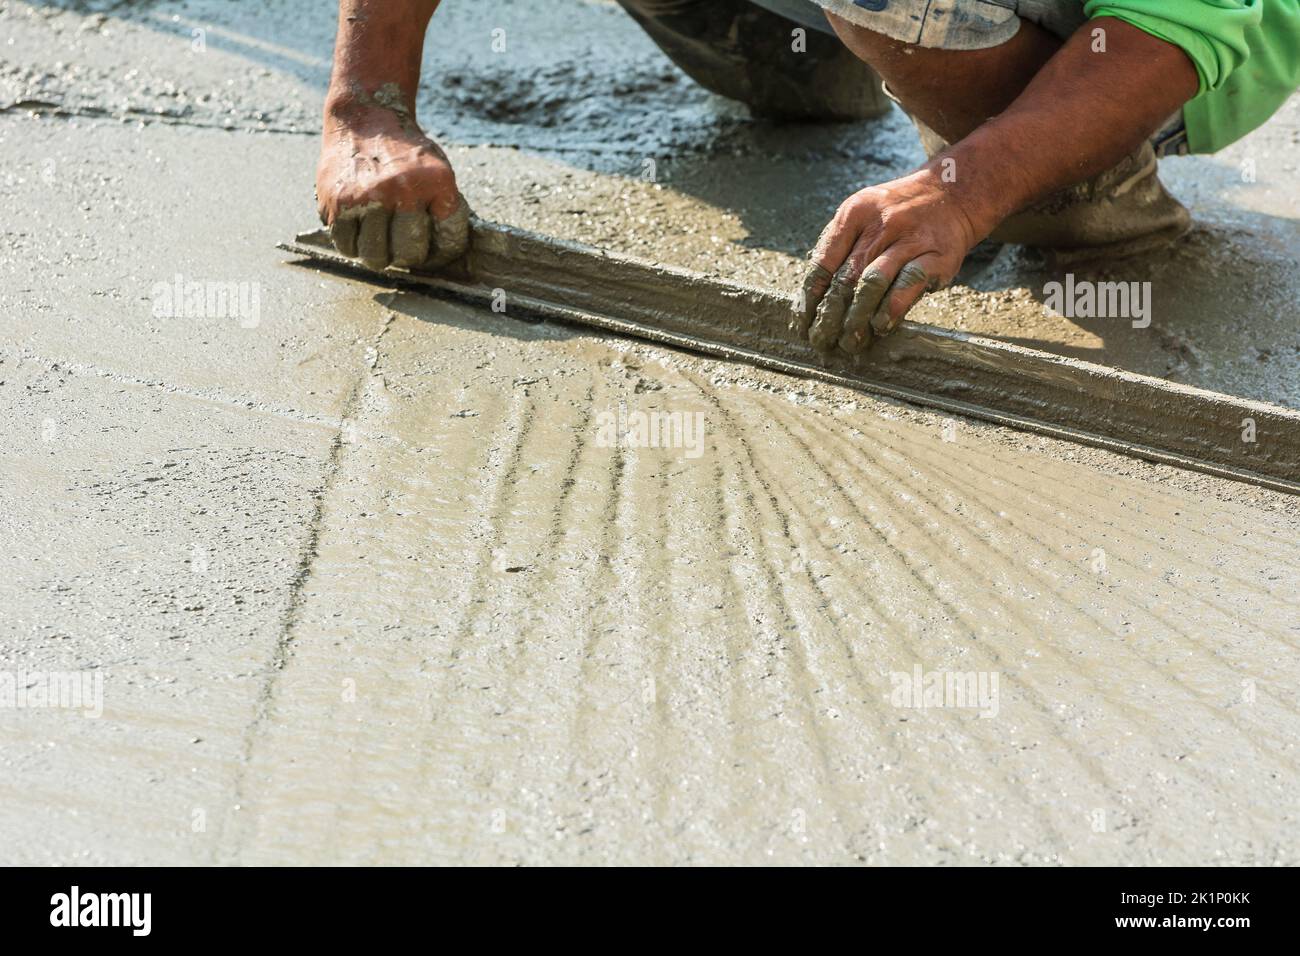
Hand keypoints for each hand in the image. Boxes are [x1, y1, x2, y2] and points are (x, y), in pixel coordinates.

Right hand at [316, 97, 469, 271]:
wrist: (365, 118)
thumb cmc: (406, 153)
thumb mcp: (438, 170)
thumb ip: (445, 207)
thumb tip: (447, 253)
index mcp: (435, 181)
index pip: (448, 240)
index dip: (443, 254)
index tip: (435, 251)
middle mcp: (401, 189)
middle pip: (408, 254)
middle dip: (408, 256)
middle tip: (404, 247)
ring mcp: (366, 196)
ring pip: (375, 256)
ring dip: (380, 254)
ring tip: (381, 240)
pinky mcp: (337, 200)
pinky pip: (346, 245)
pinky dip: (353, 245)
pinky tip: (360, 231)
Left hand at [791, 167, 981, 353]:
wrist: (952, 194)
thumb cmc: (899, 214)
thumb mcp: (864, 215)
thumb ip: (840, 247)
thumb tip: (813, 297)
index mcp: (854, 214)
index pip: (822, 263)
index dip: (809, 299)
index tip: (803, 324)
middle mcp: (880, 224)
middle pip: (845, 278)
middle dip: (829, 316)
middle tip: (821, 340)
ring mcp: (910, 238)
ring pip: (872, 283)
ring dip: (857, 318)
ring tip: (849, 341)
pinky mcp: (936, 256)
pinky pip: (908, 285)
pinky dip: (891, 309)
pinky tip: (880, 326)